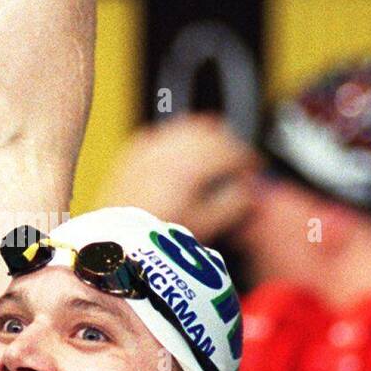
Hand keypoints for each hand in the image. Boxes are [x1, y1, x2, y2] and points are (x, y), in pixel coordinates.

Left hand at [98, 114, 258, 242]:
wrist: (115, 244)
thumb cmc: (158, 239)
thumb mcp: (205, 226)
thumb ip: (234, 204)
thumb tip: (250, 191)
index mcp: (191, 167)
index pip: (231, 152)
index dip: (248, 161)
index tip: (255, 170)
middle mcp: (169, 150)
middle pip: (213, 133)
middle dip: (230, 145)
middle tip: (239, 161)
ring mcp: (149, 148)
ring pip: (188, 127)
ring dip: (207, 137)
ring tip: (216, 153)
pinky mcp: (134, 153)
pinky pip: (164, 133)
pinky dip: (180, 138)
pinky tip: (185, 153)